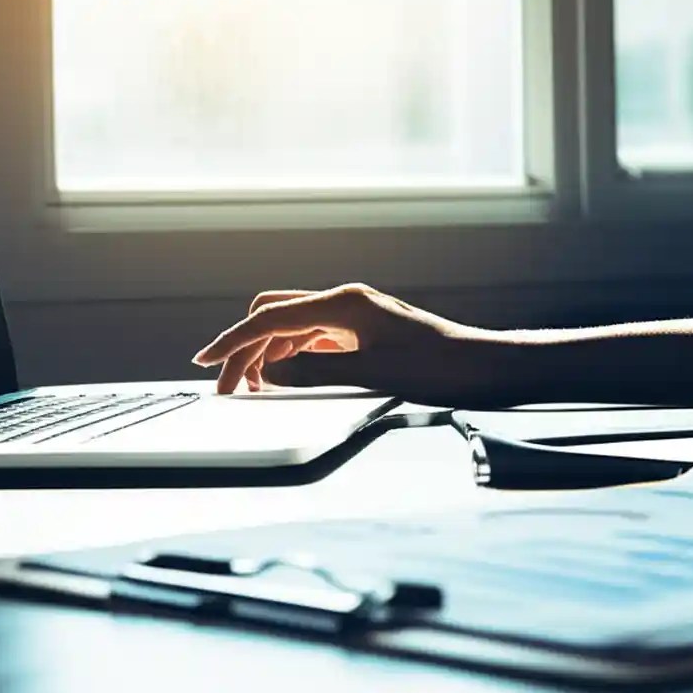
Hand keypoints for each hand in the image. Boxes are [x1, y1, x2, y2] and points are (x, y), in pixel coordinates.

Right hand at [192, 283, 511, 401]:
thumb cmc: (441, 367)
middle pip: (274, 317)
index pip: (271, 318)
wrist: (485, 367)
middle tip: (226, 388)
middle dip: (245, 350)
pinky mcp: (362, 333)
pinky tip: (284, 379)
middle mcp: (345, 302)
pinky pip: (312, 340)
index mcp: (344, 303)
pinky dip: (290, 357)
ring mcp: (354, 316)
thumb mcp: (373, 373)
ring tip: (251, 390)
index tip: (207, 362)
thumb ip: (315, 372)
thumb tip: (270, 372)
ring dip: (266, 356)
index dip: (234, 341)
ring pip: (291, 329)